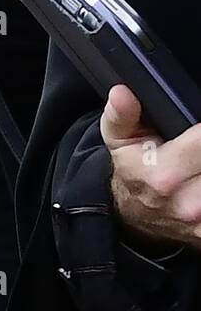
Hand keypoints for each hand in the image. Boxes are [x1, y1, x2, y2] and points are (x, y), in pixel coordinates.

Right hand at [102, 84, 200, 251]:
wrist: (136, 216)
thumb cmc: (133, 170)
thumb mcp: (118, 139)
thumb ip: (121, 115)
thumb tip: (121, 94)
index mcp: (164, 175)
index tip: (195, 130)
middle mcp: (189, 201)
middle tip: (195, 147)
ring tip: (196, 162)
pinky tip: (198, 176)